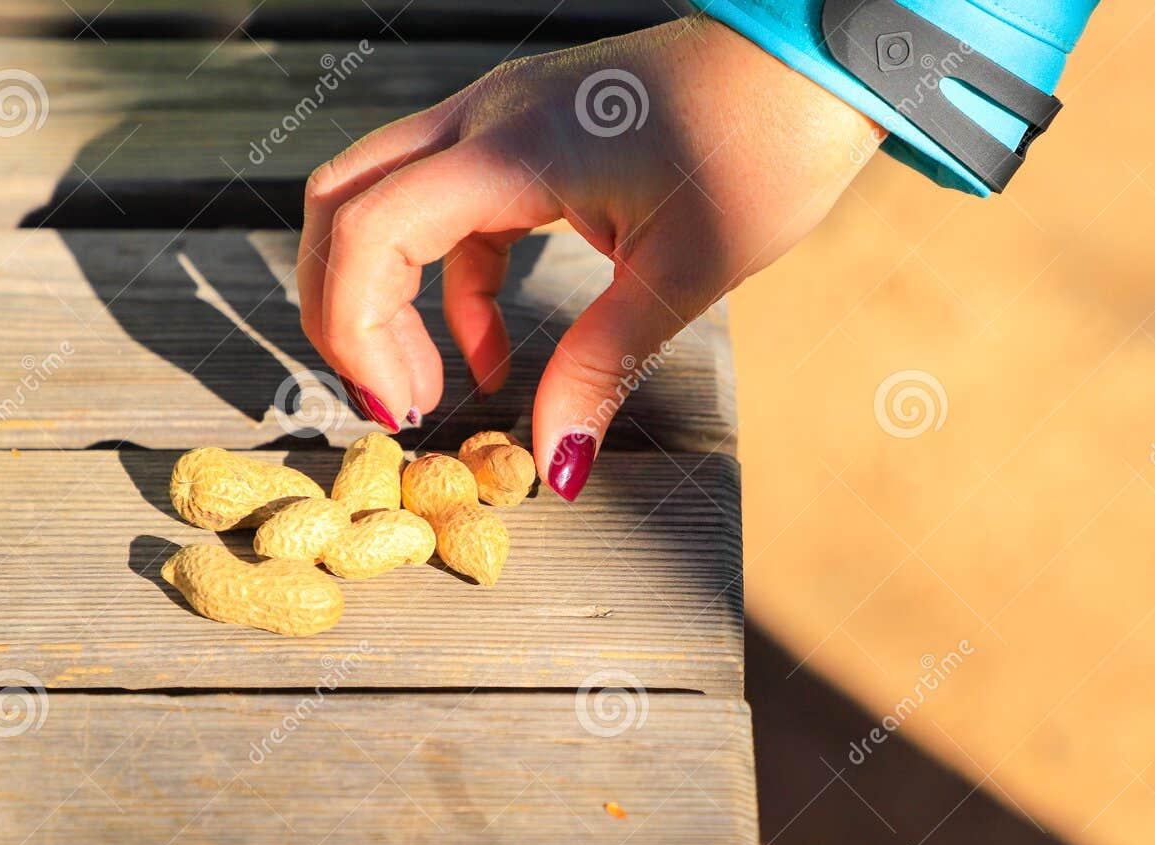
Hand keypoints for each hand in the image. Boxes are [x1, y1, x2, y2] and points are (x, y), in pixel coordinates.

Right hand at [299, 15, 882, 497]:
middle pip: (345, 202)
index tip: (402, 411)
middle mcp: (484, 118)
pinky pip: (450, 207)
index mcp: (511, 148)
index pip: (370, 227)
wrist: (809, 67)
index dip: (356, 327)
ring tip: (432, 389)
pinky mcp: (526, 134)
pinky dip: (452, 282)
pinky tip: (491, 351)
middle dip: (346, 309)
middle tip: (392, 401)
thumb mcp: (682, 273)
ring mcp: (500, 118)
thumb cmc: (760, 152)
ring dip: (390, 296)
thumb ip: (603, 367)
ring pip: (388, 199)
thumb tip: (557, 468)